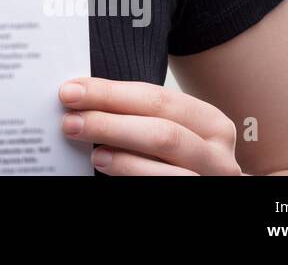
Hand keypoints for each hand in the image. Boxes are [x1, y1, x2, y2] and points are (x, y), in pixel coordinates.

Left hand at [58, 76, 242, 174]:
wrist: (194, 184)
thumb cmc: (176, 161)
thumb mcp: (167, 130)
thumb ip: (136, 115)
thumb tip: (81, 97)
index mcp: (210, 123)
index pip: (156, 98)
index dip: (111, 93)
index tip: (71, 91)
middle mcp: (217, 154)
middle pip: (161, 132)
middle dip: (110, 123)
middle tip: (70, 121)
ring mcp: (210, 181)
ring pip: (166, 164)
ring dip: (121, 154)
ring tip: (90, 150)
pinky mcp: (199, 197)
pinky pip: (164, 186)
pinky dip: (130, 174)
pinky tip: (105, 166)